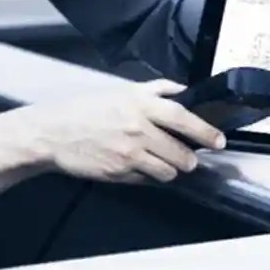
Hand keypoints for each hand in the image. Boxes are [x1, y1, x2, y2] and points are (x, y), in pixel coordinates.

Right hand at [15, 79, 225, 184]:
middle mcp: (137, 129)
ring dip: (169, 169)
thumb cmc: (82, 109)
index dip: (205, 131)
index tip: (217, 140)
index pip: (182, 117)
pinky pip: (146, 180)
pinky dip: (148, 176)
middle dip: (188, 159)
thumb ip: (154, 89)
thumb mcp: (119, 91)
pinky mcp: (119, 173)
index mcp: (139, 104)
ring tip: (161, 162)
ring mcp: (129, 154)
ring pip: (167, 171)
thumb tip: (181, 90)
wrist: (52, 132)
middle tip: (188, 158)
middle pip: (180, 152)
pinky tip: (138, 166)